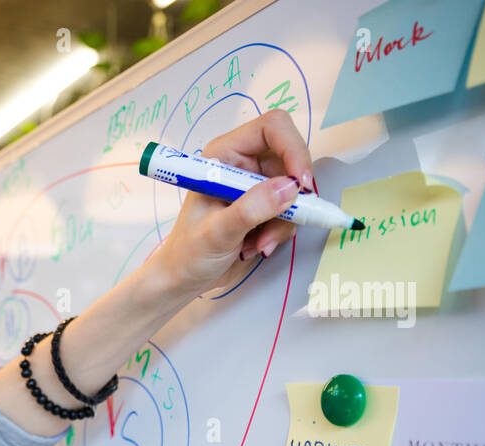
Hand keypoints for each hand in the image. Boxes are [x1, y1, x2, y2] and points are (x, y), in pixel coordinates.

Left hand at [151, 109, 313, 299]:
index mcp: (224, 154)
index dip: (293, 148)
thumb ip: (250, 209)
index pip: (272, 127)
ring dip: (283, 221)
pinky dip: (281, 231)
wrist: (184, 278)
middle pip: (291, 158)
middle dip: (291, 196)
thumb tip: (289, 187)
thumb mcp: (216, 232)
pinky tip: (256, 246)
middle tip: (279, 223)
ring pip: (295, 190)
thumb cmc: (187, 252)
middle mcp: (243, 164)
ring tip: (257, 244)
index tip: (301, 184)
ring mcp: (256, 186)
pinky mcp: (265, 207)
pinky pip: (292, 211)